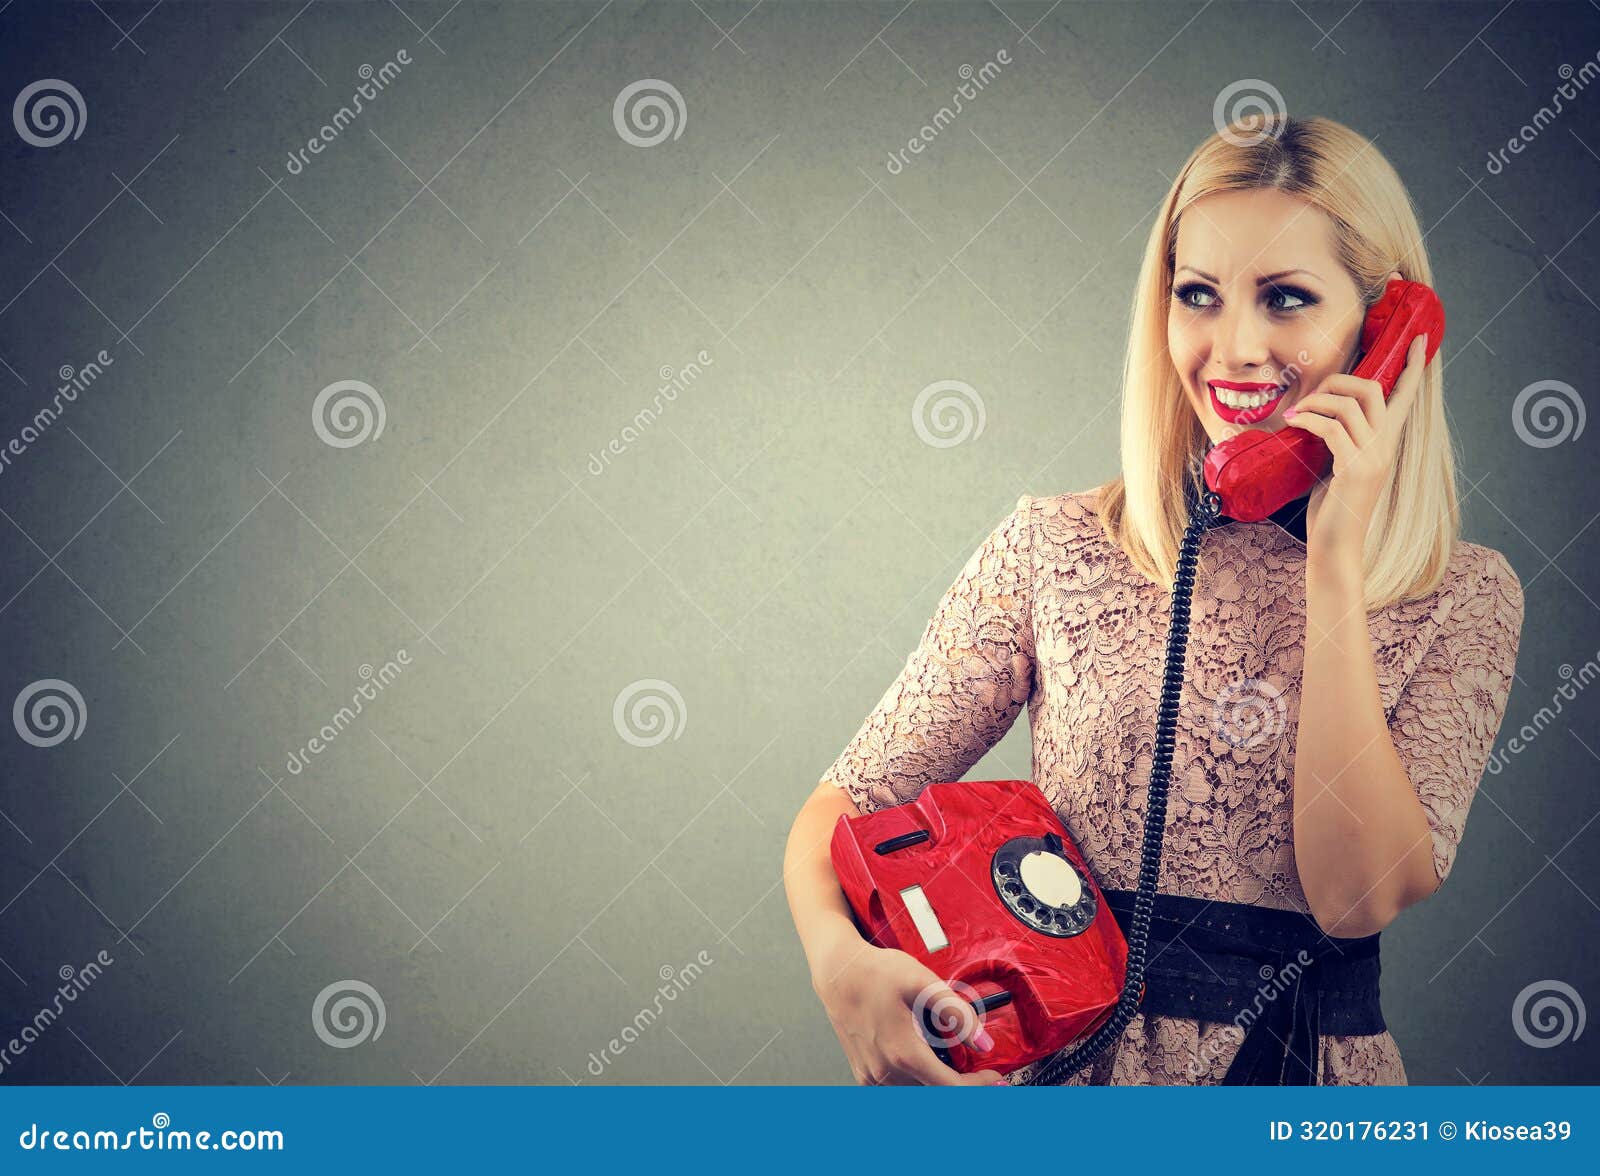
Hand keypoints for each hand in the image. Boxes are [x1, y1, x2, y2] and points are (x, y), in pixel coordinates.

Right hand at [812, 935, 1006, 1085]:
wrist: (837, 972)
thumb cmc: (876, 972)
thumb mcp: (922, 982)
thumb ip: (956, 1013)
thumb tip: (983, 1042)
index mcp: (903, 1054)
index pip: (950, 1089)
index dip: (977, 1088)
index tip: (994, 1077)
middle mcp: (885, 1072)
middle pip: (934, 1096)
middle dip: (960, 1087)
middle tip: (979, 1073)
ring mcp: (872, 1077)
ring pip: (916, 1096)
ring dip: (937, 1086)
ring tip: (952, 1064)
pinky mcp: (864, 1075)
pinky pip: (897, 1091)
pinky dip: (917, 1085)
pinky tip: (925, 1066)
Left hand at [1283, 331, 1429, 562]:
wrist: (1336, 547)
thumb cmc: (1334, 509)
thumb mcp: (1340, 466)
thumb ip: (1341, 440)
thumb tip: (1319, 415)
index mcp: (1387, 444)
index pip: (1406, 397)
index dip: (1413, 368)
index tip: (1420, 339)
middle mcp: (1386, 447)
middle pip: (1373, 389)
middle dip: (1339, 380)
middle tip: (1312, 394)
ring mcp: (1372, 457)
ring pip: (1350, 404)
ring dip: (1317, 401)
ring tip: (1296, 413)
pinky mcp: (1354, 468)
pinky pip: (1332, 427)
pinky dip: (1309, 418)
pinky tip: (1293, 422)